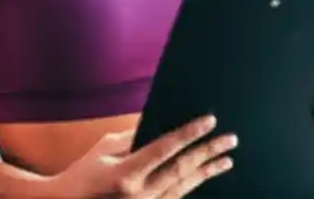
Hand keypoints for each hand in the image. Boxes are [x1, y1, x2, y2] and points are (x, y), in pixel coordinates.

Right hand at [45, 116, 236, 197]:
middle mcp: (139, 195)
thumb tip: (160, 122)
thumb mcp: (105, 150)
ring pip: (184, 187)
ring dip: (207, 171)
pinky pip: (176, 198)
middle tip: (230, 139)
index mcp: (126, 176)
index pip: (165, 150)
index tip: (209, 121)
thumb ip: (133, 137)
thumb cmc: (84, 174)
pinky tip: (205, 175)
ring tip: (226, 159)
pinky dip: (192, 185)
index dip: (189, 134)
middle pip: (182, 170)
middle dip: (208, 153)